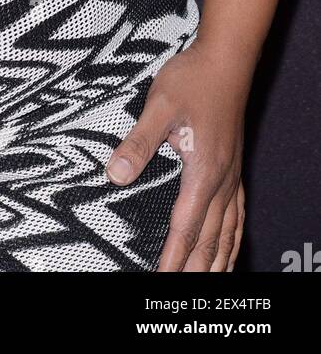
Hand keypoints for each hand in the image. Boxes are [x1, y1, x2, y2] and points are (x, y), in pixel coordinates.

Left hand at [105, 38, 247, 271]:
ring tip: (209, 284)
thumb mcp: (158, 107)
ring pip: (228, 231)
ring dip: (218, 261)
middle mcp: (222, 181)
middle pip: (209, 239)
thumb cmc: (193, 80)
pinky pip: (238, 214)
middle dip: (194, 270)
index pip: (186, 228)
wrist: (226, 59)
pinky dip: (234, 238)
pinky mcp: (233, 166)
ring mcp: (231, 175)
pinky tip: (231, 245)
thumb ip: (137, 142)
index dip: (173, 258)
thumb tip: (116, 174)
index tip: (161, 281)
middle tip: (180, 294)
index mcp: (203, 172)